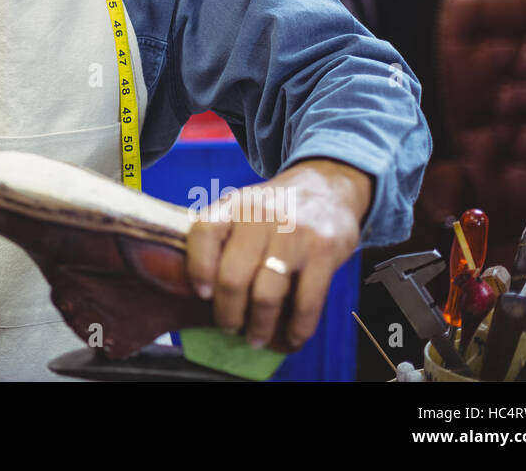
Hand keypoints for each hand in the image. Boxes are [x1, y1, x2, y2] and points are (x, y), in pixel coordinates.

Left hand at [185, 159, 371, 349]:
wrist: (328, 187)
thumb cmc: (275, 208)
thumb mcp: (244, 206)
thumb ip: (223, 235)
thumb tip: (200, 289)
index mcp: (234, 204)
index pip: (204, 232)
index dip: (198, 268)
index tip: (201, 294)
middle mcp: (261, 215)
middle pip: (232, 276)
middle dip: (227, 312)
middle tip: (228, 326)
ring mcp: (295, 233)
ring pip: (267, 294)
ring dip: (259, 325)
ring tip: (255, 337)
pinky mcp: (325, 250)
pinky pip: (307, 301)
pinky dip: (298, 327)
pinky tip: (292, 336)